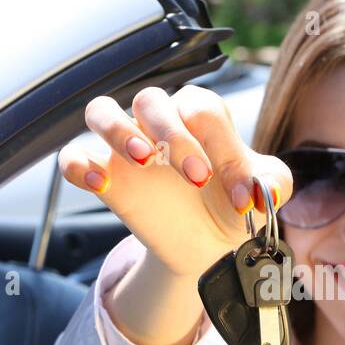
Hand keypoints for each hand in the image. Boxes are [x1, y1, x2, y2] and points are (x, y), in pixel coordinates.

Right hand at [59, 85, 292, 278]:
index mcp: (200, 114)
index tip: (242, 197)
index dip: (224, 151)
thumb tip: (263, 191)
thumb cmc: (233, 202)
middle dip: (174, 136)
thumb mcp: (263, 191)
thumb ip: (272, 182)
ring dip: (118, 129)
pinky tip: (99, 183)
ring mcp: (126, 146)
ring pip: (101, 110)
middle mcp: (159, 121)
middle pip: (151, 101)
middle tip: (197, 178)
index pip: (204, 112)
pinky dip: (78, 164)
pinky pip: (73, 156)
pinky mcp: (104, 175)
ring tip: (143, 159)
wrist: (209, 243)